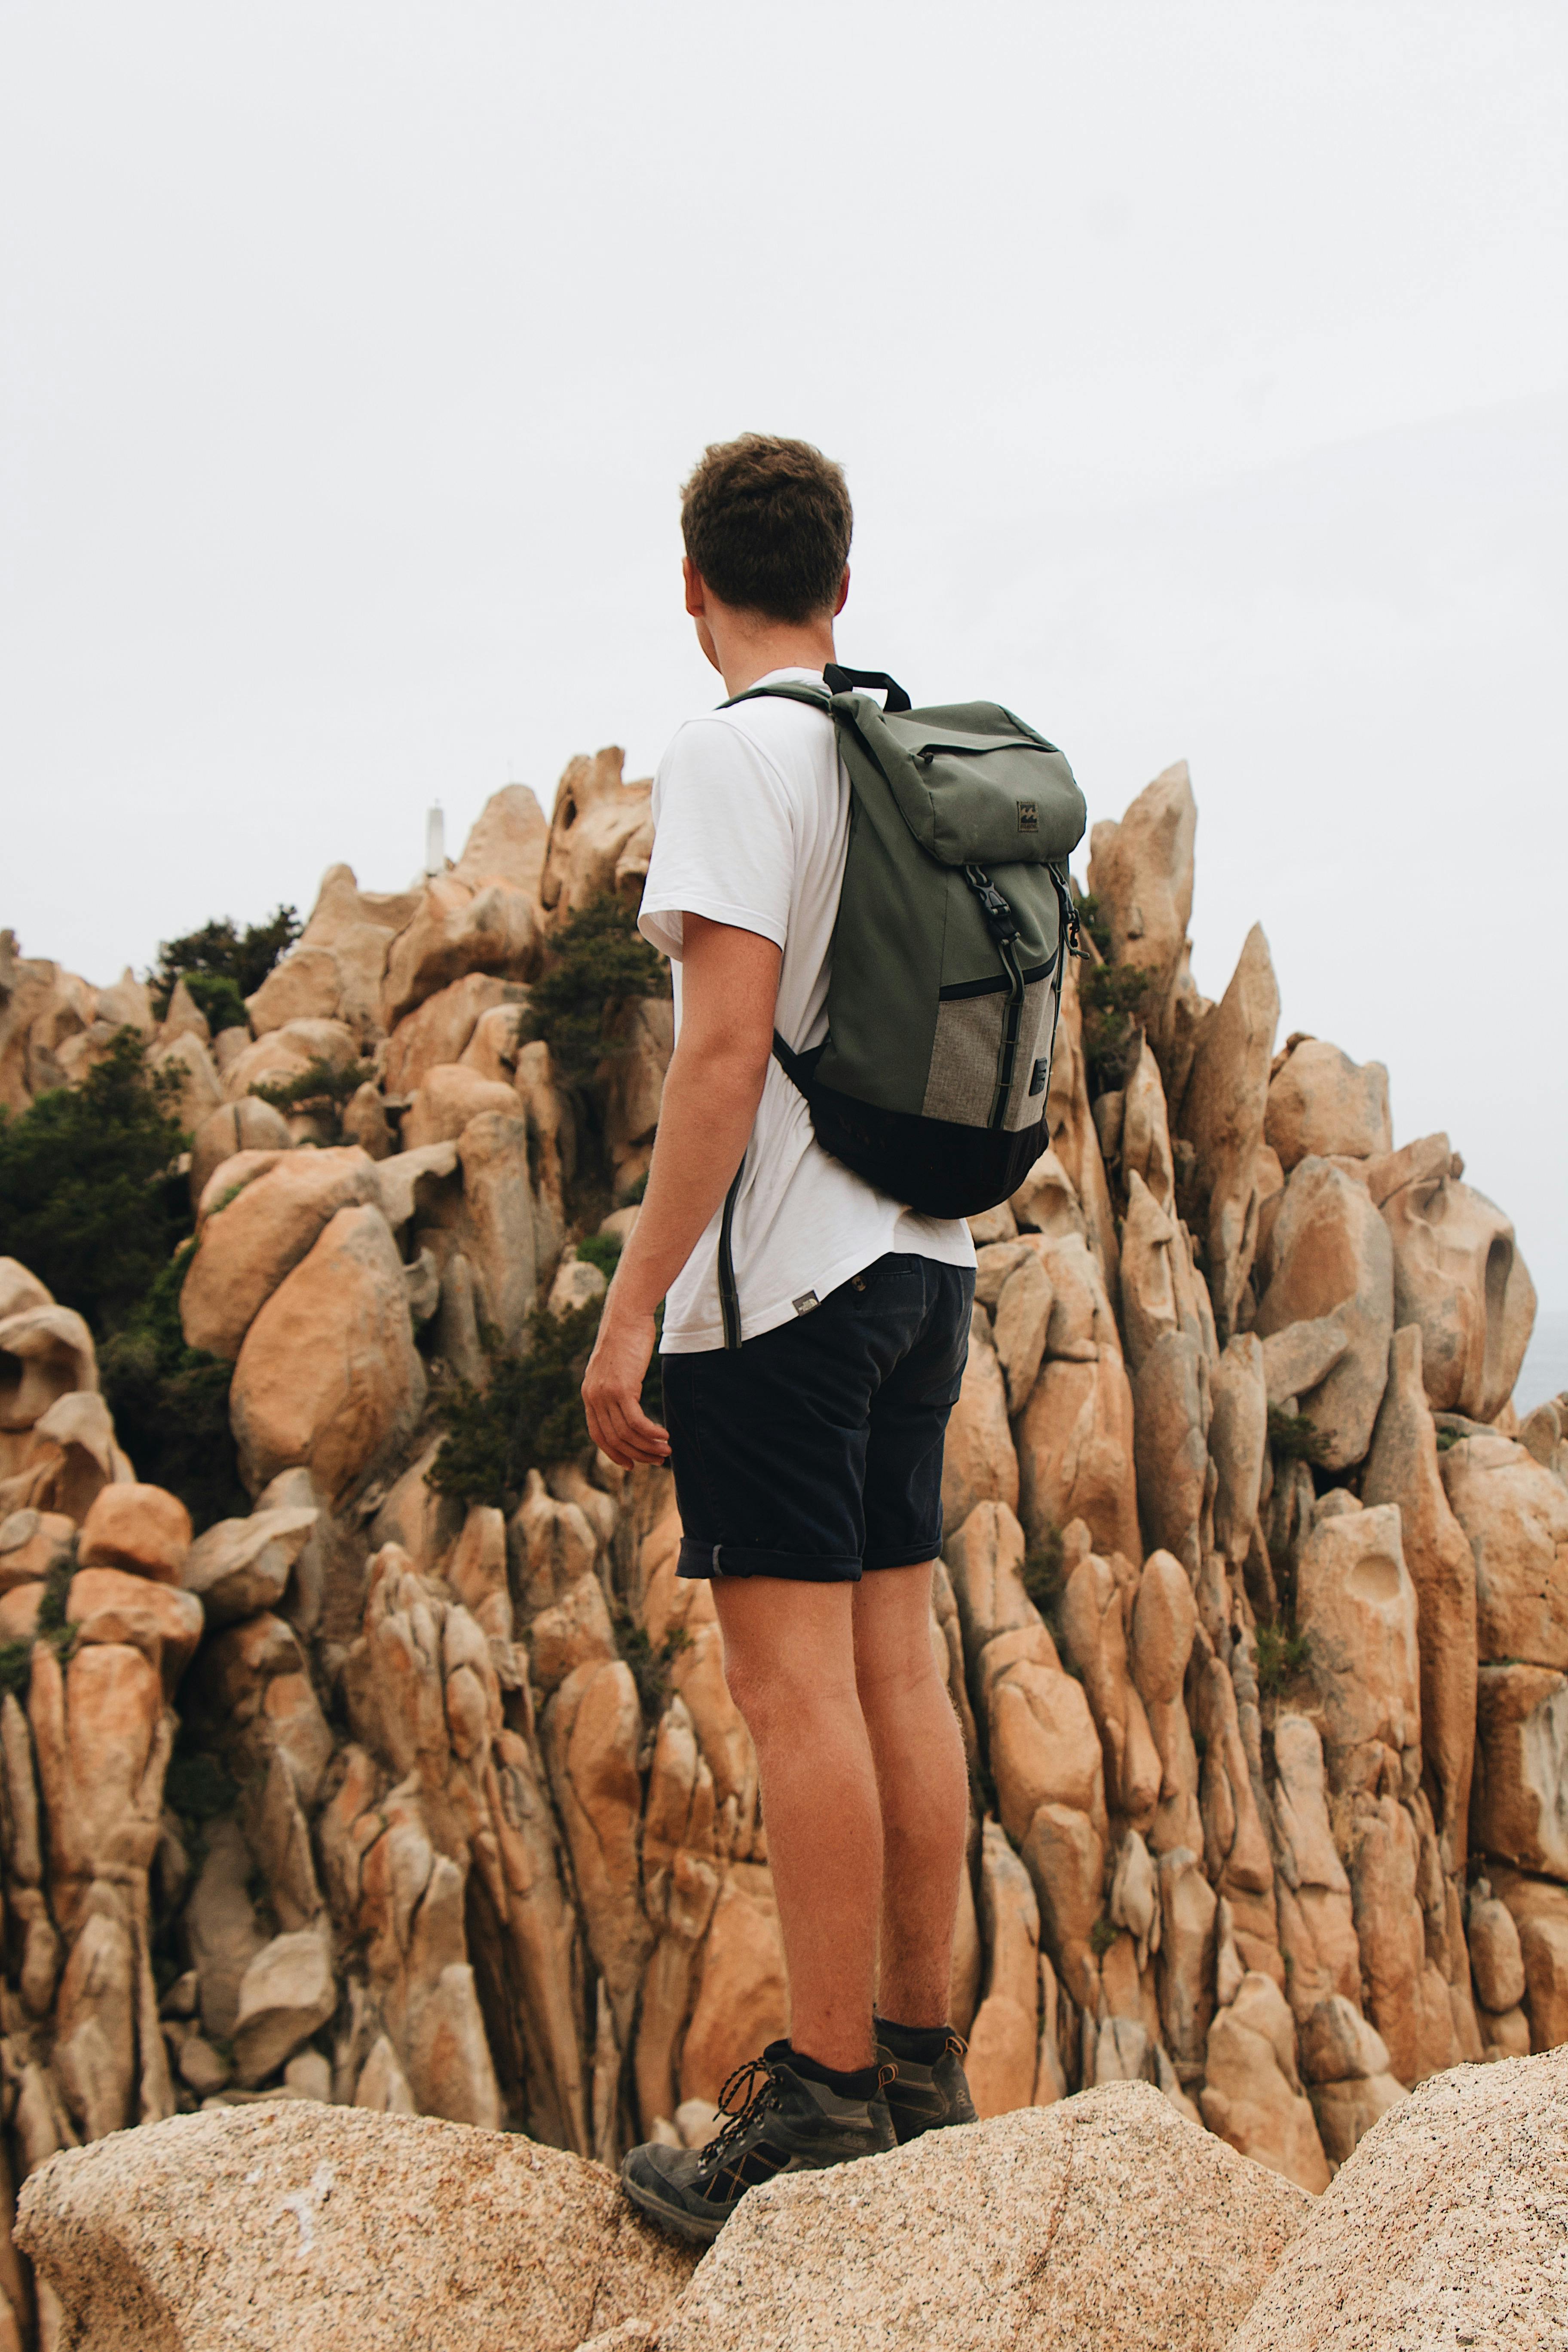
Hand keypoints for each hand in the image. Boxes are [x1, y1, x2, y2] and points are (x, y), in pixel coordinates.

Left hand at [582, 1301, 671, 1469]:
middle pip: (614, 1438)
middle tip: (656, 1460)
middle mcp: (593, 1398)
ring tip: (666, 1451)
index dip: (614, 1453)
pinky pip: (637, 1422)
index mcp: (589, 1395)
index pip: (597, 1434)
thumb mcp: (613, 1368)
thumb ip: (614, 1388)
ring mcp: (606, 1394)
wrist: (626, 1315)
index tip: (630, 1464)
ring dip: (648, 1446)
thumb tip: (626, 1403)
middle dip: (636, 1454)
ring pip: (626, 1433)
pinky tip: (665, 1436)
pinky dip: (651, 1433)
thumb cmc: (625, 1338)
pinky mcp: (621, 1389)